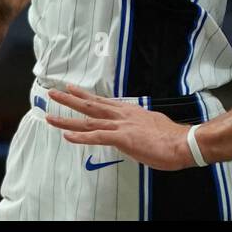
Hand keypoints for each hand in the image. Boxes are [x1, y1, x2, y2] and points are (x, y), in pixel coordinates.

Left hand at [46, 85, 191, 169]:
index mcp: (130, 111)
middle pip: (91, 106)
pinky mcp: (122, 138)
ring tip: (50, 115)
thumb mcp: (151, 126)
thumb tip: (136, 131)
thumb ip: (139, 126)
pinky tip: (66, 136)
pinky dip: (80, 137)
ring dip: (67, 118)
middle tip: (53, 92)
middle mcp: (123, 115)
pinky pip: (97, 137)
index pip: (103, 102)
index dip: (86, 96)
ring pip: (88, 121)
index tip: (73, 89)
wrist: (181, 142)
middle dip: (70, 99)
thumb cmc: (170, 138)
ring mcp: (121, 126)